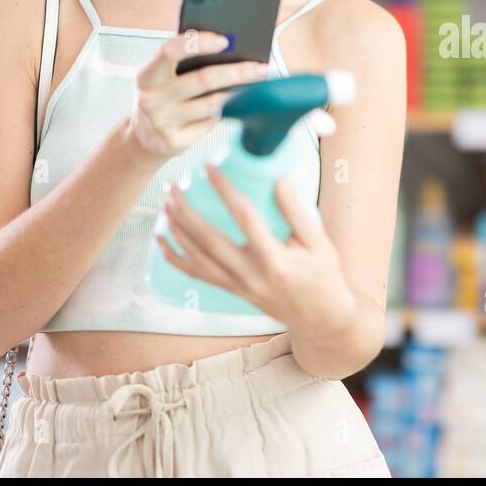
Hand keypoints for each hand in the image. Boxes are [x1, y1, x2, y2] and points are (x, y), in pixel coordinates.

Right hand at [124, 31, 275, 158]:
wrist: (142, 140)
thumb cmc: (161, 99)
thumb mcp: (160, 79)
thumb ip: (183, 64)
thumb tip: (228, 49)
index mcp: (146, 76)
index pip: (169, 51)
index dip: (197, 43)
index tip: (225, 40)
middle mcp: (151, 99)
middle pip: (202, 80)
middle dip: (237, 72)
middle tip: (261, 68)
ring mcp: (162, 123)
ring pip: (212, 105)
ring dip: (238, 95)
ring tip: (257, 86)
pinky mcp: (175, 142)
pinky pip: (210, 124)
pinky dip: (223, 115)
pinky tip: (232, 109)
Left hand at [155, 164, 355, 330]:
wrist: (319, 317)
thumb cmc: (323, 276)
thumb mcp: (319, 243)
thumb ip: (297, 212)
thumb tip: (277, 179)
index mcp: (275, 259)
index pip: (244, 217)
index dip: (224, 190)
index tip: (209, 168)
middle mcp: (251, 275)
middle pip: (208, 240)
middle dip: (186, 211)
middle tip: (174, 186)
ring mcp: (238, 286)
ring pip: (197, 258)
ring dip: (177, 231)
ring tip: (166, 204)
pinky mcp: (232, 291)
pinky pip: (197, 275)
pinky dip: (174, 259)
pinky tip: (162, 241)